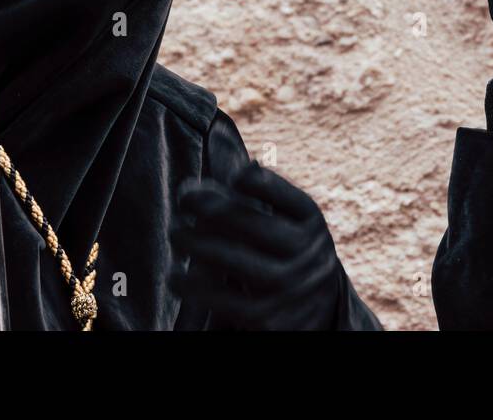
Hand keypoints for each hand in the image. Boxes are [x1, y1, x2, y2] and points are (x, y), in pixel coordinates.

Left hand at [169, 162, 341, 329]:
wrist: (318, 310)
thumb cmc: (286, 248)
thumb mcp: (286, 219)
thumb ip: (254, 196)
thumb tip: (204, 177)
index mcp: (311, 221)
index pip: (286, 196)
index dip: (258, 182)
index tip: (232, 175)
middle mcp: (307, 253)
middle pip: (254, 225)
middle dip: (212, 208)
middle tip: (182, 198)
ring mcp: (289, 288)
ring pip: (238, 262)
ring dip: (198, 245)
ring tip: (175, 233)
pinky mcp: (269, 318)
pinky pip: (227, 302)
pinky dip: (197, 288)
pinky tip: (175, 276)